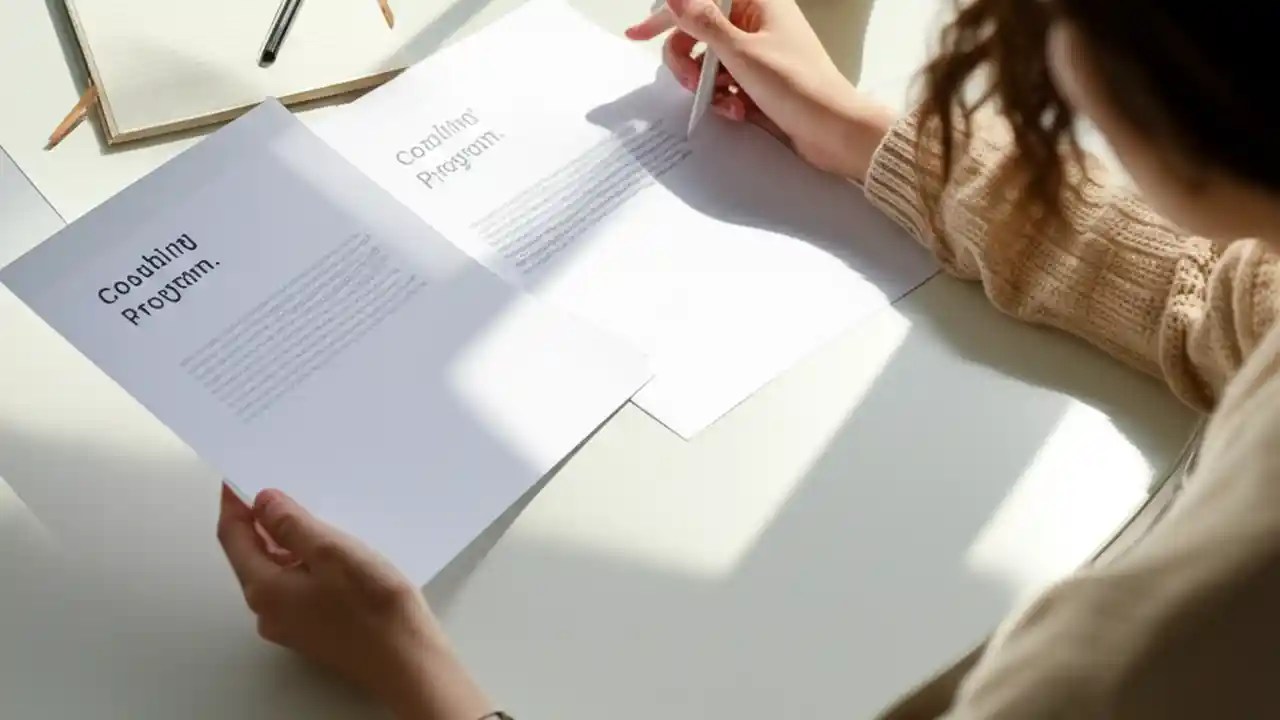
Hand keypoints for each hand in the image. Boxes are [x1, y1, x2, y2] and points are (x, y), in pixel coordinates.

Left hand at [217, 485, 490, 719]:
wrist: (408, 660)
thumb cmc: (373, 609)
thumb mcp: (331, 552)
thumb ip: (291, 524)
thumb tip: (262, 502)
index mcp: (264, 590)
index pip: (233, 537)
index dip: (233, 503)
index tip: (238, 475)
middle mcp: (269, 611)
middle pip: (252, 554)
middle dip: (260, 519)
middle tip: (277, 485)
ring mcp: (291, 623)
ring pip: (277, 569)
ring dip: (287, 539)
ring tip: (311, 511)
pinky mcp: (315, 628)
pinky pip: (298, 585)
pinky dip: (304, 560)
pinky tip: (331, 548)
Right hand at [626, 0, 895, 180]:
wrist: (835, 131)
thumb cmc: (799, 86)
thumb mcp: (743, 54)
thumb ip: (703, 23)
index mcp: (757, 2)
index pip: (700, 0)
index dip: (667, 15)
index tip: (637, 34)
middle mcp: (755, 22)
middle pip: (697, 34)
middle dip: (688, 62)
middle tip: (692, 84)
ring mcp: (756, 53)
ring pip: (707, 64)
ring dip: (707, 86)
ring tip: (725, 102)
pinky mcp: (757, 81)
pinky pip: (723, 85)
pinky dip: (723, 99)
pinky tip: (738, 111)